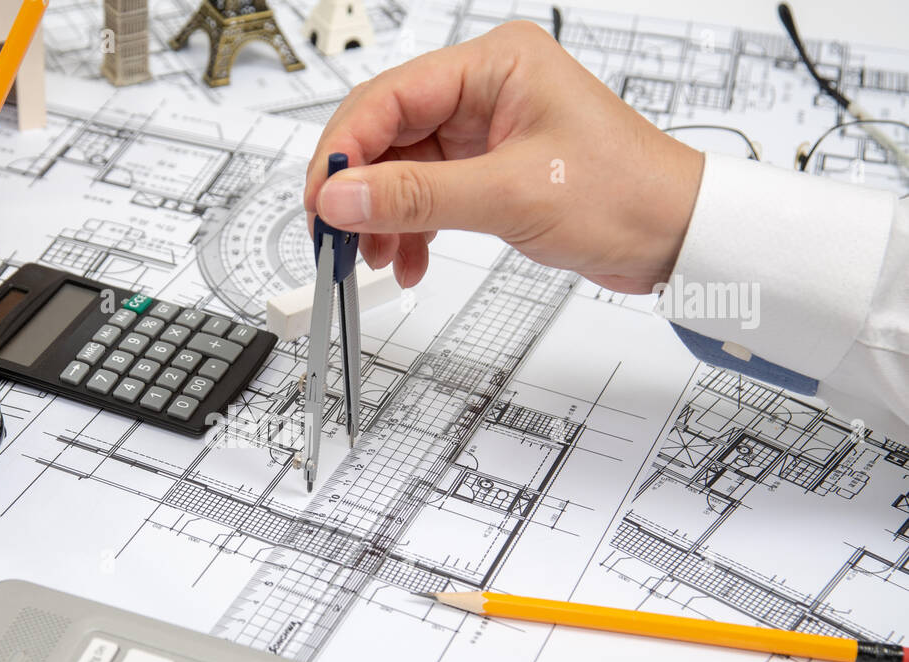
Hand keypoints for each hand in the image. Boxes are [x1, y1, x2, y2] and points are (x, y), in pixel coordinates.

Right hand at [304, 20, 703, 292]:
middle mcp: (484, 89)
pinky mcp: (487, 167)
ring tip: (373, 258)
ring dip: (382, 216)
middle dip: (358, 189)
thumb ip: (416, 198)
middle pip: (387, 132)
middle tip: (332, 235)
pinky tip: (408, 260)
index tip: (321, 201)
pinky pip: (426, 193)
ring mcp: (484, 129)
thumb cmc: (625, 194)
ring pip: (401, 168)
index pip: (388, 97)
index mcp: (494, 64)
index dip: (346, 151)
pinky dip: (410, 228)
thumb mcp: (509, 196)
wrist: (677, 234)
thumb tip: (341, 198)